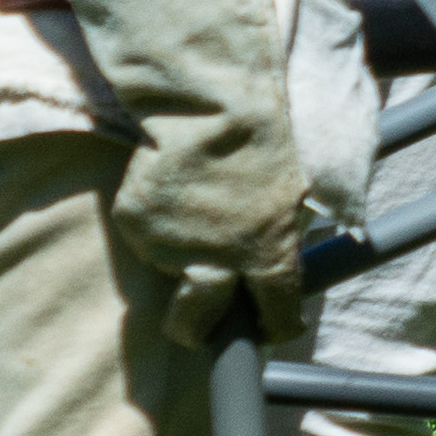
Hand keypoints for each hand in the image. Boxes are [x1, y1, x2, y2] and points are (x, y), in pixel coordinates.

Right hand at [66, 0, 315, 351]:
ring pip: (170, 271)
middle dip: (196, 330)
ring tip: (195, 215)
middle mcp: (215, 264)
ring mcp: (169, 247)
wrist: (216, 105)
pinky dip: (158, 222)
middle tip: (199, 323)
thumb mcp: (297, 194)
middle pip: (196, 323)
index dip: (276, 324)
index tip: (272, 327)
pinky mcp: (137, 225)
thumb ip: (284, 237)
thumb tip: (282, 264)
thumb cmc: (270, 141)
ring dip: (179, 259)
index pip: (275, 313)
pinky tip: (173, 189)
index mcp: (267, 257)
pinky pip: (146, 235)